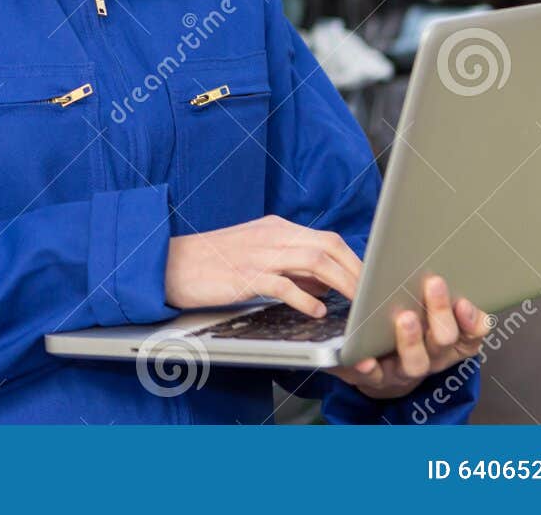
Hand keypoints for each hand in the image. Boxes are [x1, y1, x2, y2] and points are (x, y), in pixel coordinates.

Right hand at [164, 215, 361, 317]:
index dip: (354, 260)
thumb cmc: (212, 264)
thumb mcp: (255, 256)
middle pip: (329, 246)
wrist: (167, 263)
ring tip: (356, 303)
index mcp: (276, 228)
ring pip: (314, 262)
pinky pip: (284, 285)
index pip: (327, 239)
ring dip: (342, 284)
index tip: (372, 280)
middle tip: (373, 295)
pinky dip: (305, 298)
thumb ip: (290, 266)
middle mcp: (272, 236)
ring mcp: (259, 253)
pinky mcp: (245, 275)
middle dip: (356, 271)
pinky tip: (315, 312)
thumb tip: (326, 283)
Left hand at [325, 275, 490, 399]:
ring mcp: (406, 370)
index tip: (465, 300)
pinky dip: (370, 369)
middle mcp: (433, 357)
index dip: (473, 320)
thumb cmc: (411, 329)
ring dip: (412, 340)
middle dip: (440, 313)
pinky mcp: (378, 379)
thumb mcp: (429, 312)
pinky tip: (364, 359)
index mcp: (450, 342)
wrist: (384, 369)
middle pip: (444, 340)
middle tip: (434, 284)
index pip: (471, 334)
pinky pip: (375, 377)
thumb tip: (433, 263)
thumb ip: (437, 293)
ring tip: (405, 318)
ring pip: (416, 362)